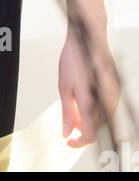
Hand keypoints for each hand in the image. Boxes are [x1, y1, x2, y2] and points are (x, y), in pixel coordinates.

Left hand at [58, 26, 120, 146]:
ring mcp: (113, 95)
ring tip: (75, 102)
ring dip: (89, 118)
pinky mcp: (116, 89)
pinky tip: (85, 94)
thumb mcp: (64, 86)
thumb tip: (66, 132)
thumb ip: (67, 112)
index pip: (89, 136)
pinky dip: (95, 108)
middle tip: (68, 118)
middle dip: (82, 128)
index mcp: (90, 103)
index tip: (68, 141)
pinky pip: (106, 107)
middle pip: (96, 128)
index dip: (77, 143)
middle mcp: (105, 102)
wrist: (88, 37)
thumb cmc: (74, 58)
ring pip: (103, 118)